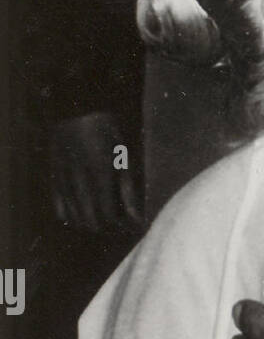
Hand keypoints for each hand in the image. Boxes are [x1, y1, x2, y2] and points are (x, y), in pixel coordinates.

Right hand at [49, 112, 141, 231]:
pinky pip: (59, 208)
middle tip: (121, 224)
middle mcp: (79, 181)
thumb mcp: (124, 156)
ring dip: (91, 224)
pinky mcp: (53, 178)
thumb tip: (136, 217)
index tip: (133, 224)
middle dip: (109, 228)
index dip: (122, 226)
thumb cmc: (109, 132)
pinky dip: (71, 217)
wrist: (77, 110)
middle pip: (92, 222)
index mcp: (101, 174)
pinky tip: (83, 215)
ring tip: (106, 219)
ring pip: (75, 218)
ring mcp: (63, 180)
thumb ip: (128, 188)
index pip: (109, 216)